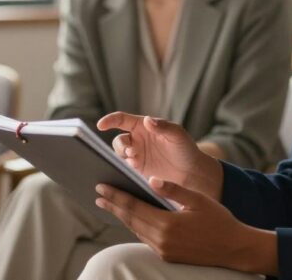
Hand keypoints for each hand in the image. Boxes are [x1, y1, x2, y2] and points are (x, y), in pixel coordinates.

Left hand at [95, 178, 276, 274]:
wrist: (234, 249)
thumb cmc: (219, 220)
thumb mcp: (197, 200)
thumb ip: (173, 190)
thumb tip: (150, 180)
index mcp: (167, 224)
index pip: (134, 207)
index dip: (116, 196)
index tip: (101, 187)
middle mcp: (162, 240)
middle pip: (130, 220)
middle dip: (113, 206)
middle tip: (98, 194)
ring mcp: (164, 251)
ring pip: (136, 230)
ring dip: (122, 217)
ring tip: (110, 204)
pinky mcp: (167, 256)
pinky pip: (145, 239)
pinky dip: (135, 226)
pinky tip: (131, 219)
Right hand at [98, 112, 220, 197]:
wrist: (191, 171)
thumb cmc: (186, 148)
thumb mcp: (177, 135)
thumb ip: (162, 127)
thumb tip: (147, 120)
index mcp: (144, 126)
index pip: (122, 119)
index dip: (110, 120)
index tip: (100, 125)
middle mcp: (138, 139)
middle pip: (118, 139)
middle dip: (120, 146)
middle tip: (131, 153)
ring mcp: (137, 153)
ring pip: (119, 153)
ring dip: (122, 156)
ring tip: (135, 162)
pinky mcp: (137, 168)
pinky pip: (124, 166)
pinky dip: (125, 166)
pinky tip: (133, 169)